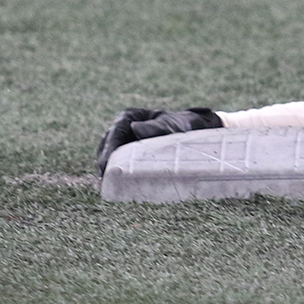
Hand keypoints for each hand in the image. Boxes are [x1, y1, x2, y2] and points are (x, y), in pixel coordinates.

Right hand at [95, 106, 221, 174]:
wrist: (198, 132)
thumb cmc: (186, 126)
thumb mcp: (173, 125)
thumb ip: (156, 127)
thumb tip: (134, 129)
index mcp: (129, 116)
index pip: (114, 133)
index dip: (108, 150)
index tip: (105, 166)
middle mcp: (124, 128)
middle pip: (107, 146)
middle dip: (105, 163)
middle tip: (106, 182)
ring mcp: (125, 141)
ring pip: (110, 156)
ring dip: (110, 170)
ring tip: (109, 187)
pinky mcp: (130, 154)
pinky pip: (119, 164)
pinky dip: (117, 173)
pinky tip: (117, 186)